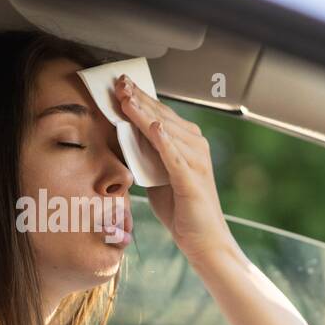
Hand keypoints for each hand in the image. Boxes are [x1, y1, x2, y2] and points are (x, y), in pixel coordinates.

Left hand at [114, 74, 234, 264]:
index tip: (122, 84)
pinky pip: (174, 156)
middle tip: (119, 83)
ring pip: (167, 131)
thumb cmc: (181, 210)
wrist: (204, 241)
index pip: (161, 115)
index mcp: (188, 144)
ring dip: (146, 114)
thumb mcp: (157, 178)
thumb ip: (145, 157)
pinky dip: (164, 140)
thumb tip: (124, 138)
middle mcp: (195, 147)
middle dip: (140, 99)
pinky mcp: (191, 179)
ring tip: (127, 99)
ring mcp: (196, 162)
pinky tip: (153, 126)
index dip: (141, 98)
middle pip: (163, 117)